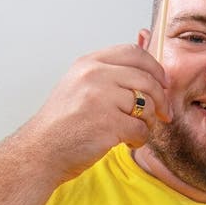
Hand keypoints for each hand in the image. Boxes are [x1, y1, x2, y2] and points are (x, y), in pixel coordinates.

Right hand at [24, 44, 171, 182]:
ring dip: (148, 123)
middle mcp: (94, 75)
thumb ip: (108, 75)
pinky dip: (139, 139)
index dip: (155, 68)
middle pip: (146, 79)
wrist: (40, 151)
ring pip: (147, 106)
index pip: (133, 53)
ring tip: (135, 131)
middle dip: (161, 99)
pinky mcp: (108, 123)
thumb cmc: (62, 124)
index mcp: (89, 63)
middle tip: (164, 114)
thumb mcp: (79, 86)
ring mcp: (101, 98)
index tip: (163, 83)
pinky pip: (141, 129)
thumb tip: (148, 74)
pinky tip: (127, 142)